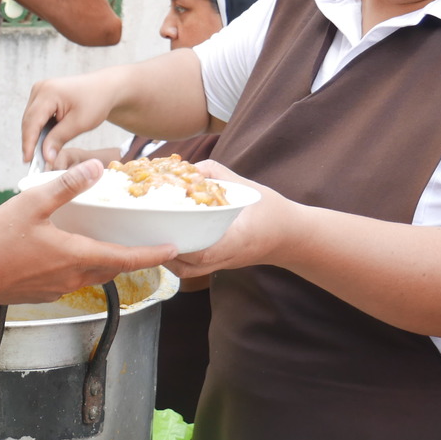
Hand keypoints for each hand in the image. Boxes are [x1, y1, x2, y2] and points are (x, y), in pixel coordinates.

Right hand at [0, 161, 175, 306]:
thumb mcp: (32, 205)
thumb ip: (66, 186)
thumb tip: (95, 168)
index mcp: (77, 256)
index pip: (125, 258)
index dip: (152, 254)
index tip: (172, 250)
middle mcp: (74, 277)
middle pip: (112, 268)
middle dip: (130, 257)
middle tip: (143, 243)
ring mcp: (59, 288)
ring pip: (92, 275)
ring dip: (104, 262)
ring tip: (107, 244)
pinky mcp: (44, 293)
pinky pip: (72, 280)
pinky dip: (80, 267)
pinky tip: (67, 252)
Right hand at [20, 73, 118, 168]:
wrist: (105, 88)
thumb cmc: (96, 101)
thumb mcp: (79, 123)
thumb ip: (59, 139)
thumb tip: (45, 156)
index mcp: (48, 92)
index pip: (32, 122)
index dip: (28, 143)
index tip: (27, 160)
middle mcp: (40, 89)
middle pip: (28, 121)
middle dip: (30, 142)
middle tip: (34, 163)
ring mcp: (40, 91)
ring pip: (30, 120)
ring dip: (34, 136)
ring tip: (38, 155)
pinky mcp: (42, 96)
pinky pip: (36, 116)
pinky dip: (39, 130)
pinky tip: (44, 142)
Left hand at [162, 160, 291, 279]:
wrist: (293, 237)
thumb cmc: (273, 211)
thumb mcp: (249, 188)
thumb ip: (219, 175)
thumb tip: (189, 167)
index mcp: (236, 240)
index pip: (203, 252)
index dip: (180, 244)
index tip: (163, 229)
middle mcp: (226, 257)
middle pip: (188, 267)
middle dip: (164, 252)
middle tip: (147, 229)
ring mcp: (222, 264)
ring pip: (187, 272)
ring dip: (167, 257)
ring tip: (152, 234)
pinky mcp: (220, 264)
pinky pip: (192, 268)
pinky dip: (177, 257)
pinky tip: (167, 238)